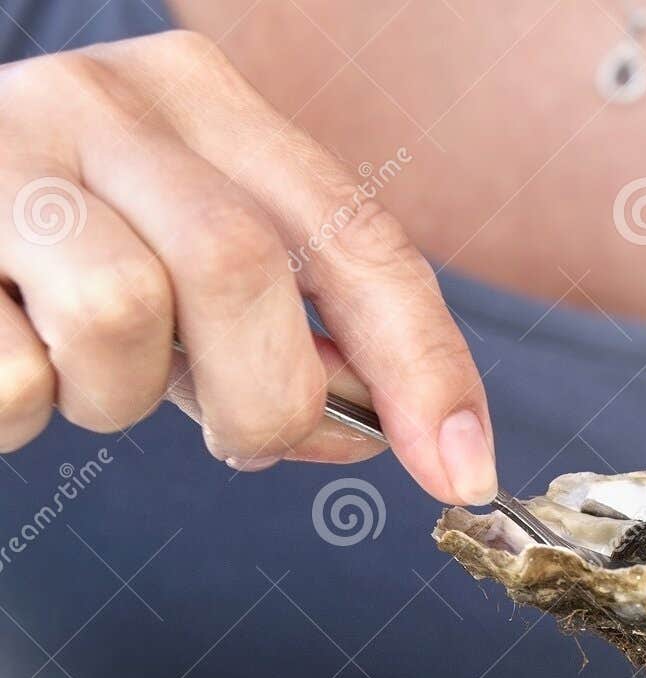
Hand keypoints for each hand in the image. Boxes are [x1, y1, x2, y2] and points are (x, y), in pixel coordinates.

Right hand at [0, 31, 494, 502]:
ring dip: (121, 398)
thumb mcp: (188, 266)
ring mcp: (4, 150)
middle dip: (263, 399)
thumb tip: (383, 432)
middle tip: (234, 438)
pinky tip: (8, 352)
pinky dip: (25, 409)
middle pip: (240, 268)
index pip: (355, 236)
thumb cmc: (61, 249)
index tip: (462, 470)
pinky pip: (14, 374)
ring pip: (121, 314)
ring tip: (85, 372)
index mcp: (206, 103)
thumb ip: (284, 335)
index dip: (425, 364)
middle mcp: (108, 102)